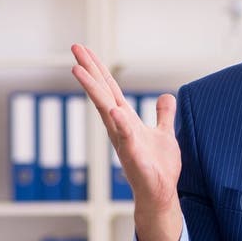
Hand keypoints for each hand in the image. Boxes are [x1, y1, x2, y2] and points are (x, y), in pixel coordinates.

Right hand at [71, 43, 182, 240]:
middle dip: (90, 70)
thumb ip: (163, 115)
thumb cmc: (159, 166)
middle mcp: (120, 128)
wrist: (160, 193)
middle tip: (75, 47)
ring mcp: (124, 141)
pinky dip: (121, 124)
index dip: (98, 69)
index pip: (110, 89)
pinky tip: (114, 110)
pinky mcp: (134, 157)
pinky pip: (126, 138)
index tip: (84, 50)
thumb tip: (166, 96)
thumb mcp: (165, 133)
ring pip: (106, 111)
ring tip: (79, 69)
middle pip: (103, 93)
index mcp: (126, 120)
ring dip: (93, 90)